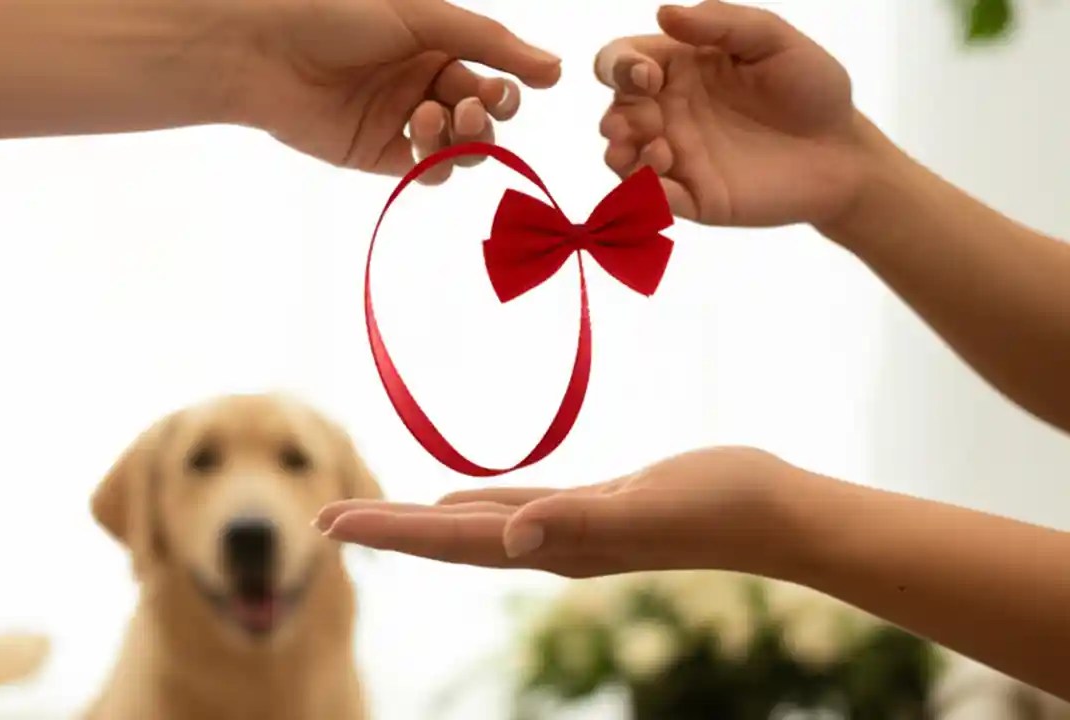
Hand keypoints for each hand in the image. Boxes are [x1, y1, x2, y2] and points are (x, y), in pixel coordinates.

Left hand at [215, 0, 560, 183]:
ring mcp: (401, 121)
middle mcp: (421, 83)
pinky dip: (436, 159)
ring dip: (464, 137)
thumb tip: (556, 69)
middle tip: (471, 103)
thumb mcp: (424, 15)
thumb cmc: (337, 14)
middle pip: (482, 114)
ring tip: (437, 116)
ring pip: (460, 148)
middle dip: (486, 112)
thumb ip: (490, 42)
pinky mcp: (377, 155)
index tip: (509, 88)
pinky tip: (421, 134)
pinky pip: (427, 170)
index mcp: (434, 42)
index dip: (508, 86)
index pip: (491, 72)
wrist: (264, 50)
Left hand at [315, 446, 810, 577]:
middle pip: (446, 539)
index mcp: (553, 543)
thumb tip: (512, 537)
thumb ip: (581, 520)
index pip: (449, 540)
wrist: (772, 513)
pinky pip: (512, 509)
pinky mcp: (590, 510)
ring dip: (419, 522)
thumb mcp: (649, 505)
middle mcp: (549, 544)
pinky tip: (455, 502)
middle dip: (385, 529)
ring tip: (372, 514)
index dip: (388, 530)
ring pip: (473, 526)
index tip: (327, 522)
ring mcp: (569, 531)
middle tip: (322, 519)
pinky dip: (472, 507)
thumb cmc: (720, 503)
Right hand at [595, 1, 871, 226]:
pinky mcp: (692, 198)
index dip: (619, 65)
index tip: (649, 75)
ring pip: (620, 157)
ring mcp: (677, 158)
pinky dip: (643, 190)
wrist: (845, 153)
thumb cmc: (812, 89)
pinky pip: (648, 199)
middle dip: (618, 116)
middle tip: (651, 122)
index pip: (623, 61)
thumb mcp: (775, 40)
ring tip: (656, 152)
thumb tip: (662, 13)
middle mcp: (669, 112)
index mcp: (680, 68)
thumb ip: (722, 23)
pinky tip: (667, 174)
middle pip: (615, 111)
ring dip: (621, 153)